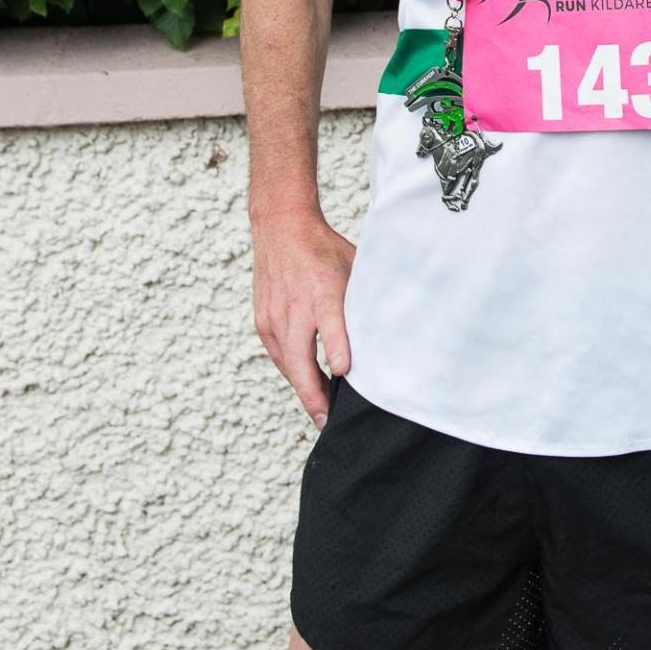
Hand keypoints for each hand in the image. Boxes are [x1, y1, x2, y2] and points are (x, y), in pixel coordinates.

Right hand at [251, 207, 356, 429]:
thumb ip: (363, 301)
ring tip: (324, 412)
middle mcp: (294, 307)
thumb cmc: (323, 250)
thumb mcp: (354, 267)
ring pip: (289, 366)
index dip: (337, 349)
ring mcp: (274, 317)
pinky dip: (294, 372)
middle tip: (328, 420)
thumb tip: (387, 333)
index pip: (329, 324)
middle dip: (314, 394)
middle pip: (300, 359)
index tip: (344, 372)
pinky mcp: (263, 323)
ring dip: (305, 389)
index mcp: (322, 289)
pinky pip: (280, 357)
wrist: (280, 228)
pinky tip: (309, 385)